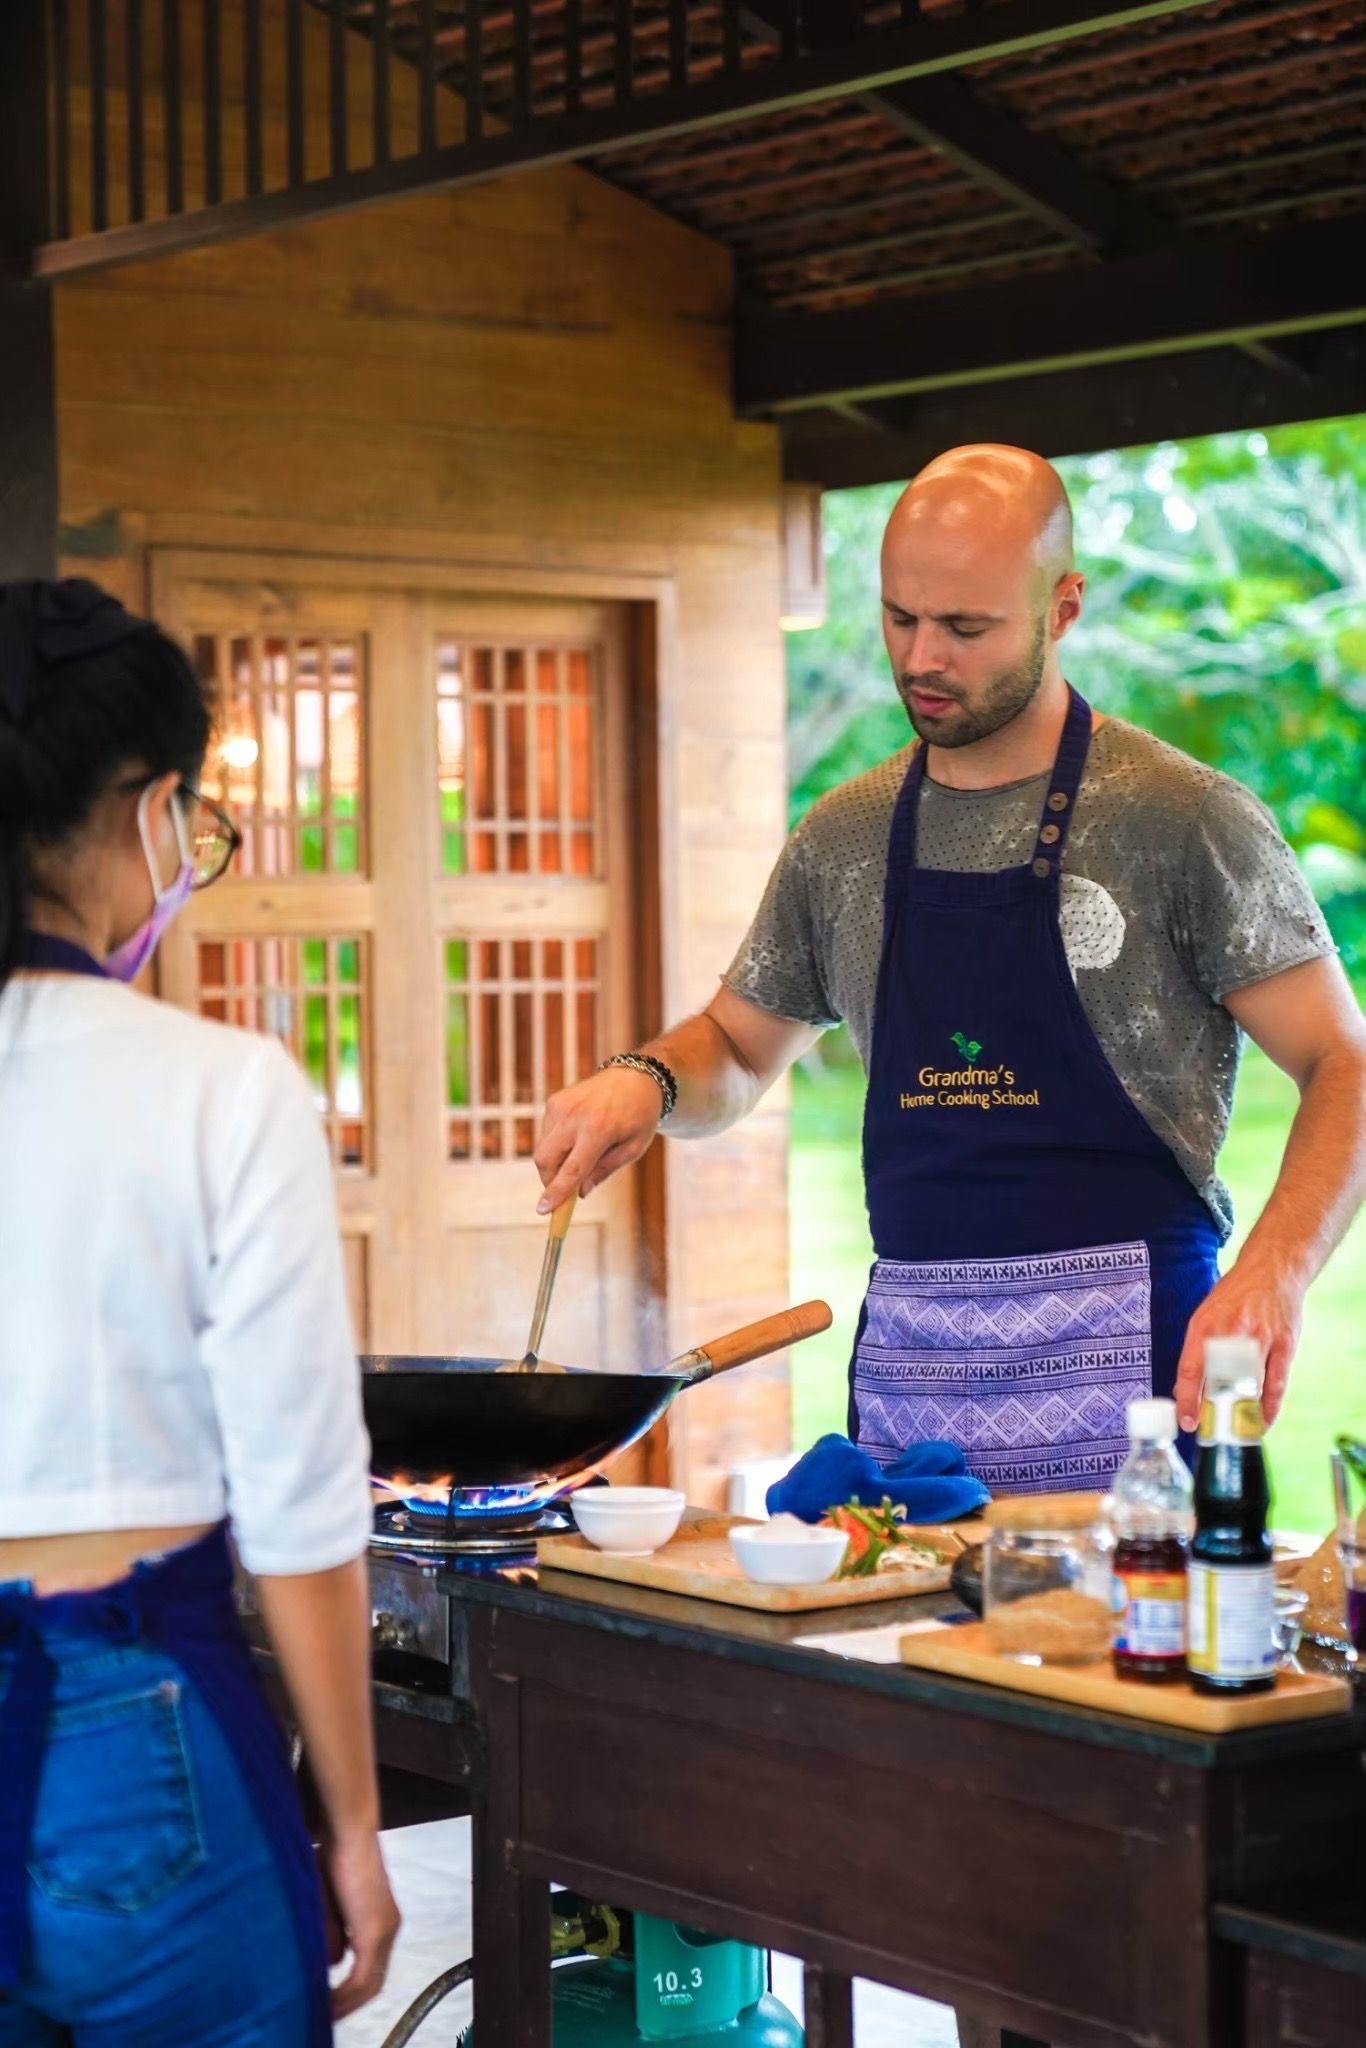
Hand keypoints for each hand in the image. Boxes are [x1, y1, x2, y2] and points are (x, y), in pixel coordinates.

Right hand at [321, 1828, 400, 2019]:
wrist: (347, 1830)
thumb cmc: (332, 1855)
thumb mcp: (327, 1902)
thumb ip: (331, 1933)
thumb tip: (330, 1962)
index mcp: (379, 1919)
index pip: (370, 1967)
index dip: (350, 1991)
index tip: (327, 2002)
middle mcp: (389, 1927)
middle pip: (373, 1982)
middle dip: (348, 2004)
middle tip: (324, 2016)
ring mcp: (386, 1928)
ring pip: (370, 1983)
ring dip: (346, 2003)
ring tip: (322, 2014)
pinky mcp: (375, 1929)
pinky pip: (364, 1976)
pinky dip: (346, 1994)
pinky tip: (327, 2003)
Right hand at [534, 1067, 662, 1210]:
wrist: (637, 1077)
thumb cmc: (639, 1117)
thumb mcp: (633, 1149)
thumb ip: (604, 1171)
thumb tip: (579, 1193)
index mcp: (598, 1129)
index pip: (571, 1169)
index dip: (556, 1192)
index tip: (542, 1210)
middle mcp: (574, 1116)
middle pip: (545, 1159)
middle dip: (550, 1180)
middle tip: (567, 1188)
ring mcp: (561, 1106)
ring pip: (543, 1148)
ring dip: (556, 1161)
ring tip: (584, 1152)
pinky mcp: (554, 1101)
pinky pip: (547, 1133)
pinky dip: (557, 1144)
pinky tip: (579, 1135)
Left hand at [1172, 1254, 1304, 1432]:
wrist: (1272, 1270)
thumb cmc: (1234, 1298)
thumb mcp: (1205, 1317)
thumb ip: (1197, 1352)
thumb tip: (1185, 1392)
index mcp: (1204, 1326)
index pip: (1191, 1370)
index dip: (1187, 1400)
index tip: (1187, 1422)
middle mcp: (1231, 1333)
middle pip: (1221, 1383)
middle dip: (1215, 1412)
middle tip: (1211, 1432)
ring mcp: (1261, 1339)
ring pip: (1250, 1388)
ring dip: (1243, 1415)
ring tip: (1235, 1434)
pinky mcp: (1285, 1345)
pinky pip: (1277, 1384)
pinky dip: (1269, 1407)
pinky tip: (1262, 1422)